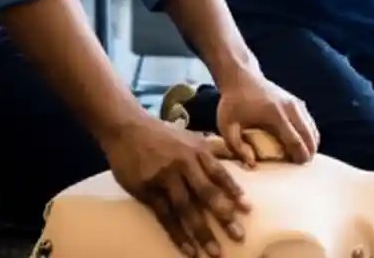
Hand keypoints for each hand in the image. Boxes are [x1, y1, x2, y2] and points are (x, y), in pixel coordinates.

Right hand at [106, 117, 248, 257]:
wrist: (126, 128)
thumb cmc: (162, 135)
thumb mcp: (191, 136)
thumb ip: (215, 149)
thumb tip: (243, 159)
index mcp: (197, 150)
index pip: (219, 173)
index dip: (233, 191)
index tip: (247, 209)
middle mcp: (183, 163)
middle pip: (206, 193)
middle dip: (223, 217)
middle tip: (238, 237)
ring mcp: (164, 176)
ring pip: (186, 208)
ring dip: (202, 232)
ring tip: (214, 252)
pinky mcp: (147, 189)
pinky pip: (165, 215)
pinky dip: (178, 234)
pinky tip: (188, 248)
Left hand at [216, 72, 317, 166]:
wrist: (241, 77)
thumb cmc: (232, 103)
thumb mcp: (227, 125)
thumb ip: (236, 147)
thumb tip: (251, 164)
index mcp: (275, 115)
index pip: (295, 140)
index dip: (299, 156)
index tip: (298, 168)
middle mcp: (290, 107)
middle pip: (309, 135)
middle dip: (309, 152)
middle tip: (303, 165)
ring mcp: (295, 103)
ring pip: (312, 128)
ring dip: (311, 143)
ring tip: (302, 156)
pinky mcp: (296, 101)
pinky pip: (309, 121)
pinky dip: (309, 134)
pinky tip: (301, 143)